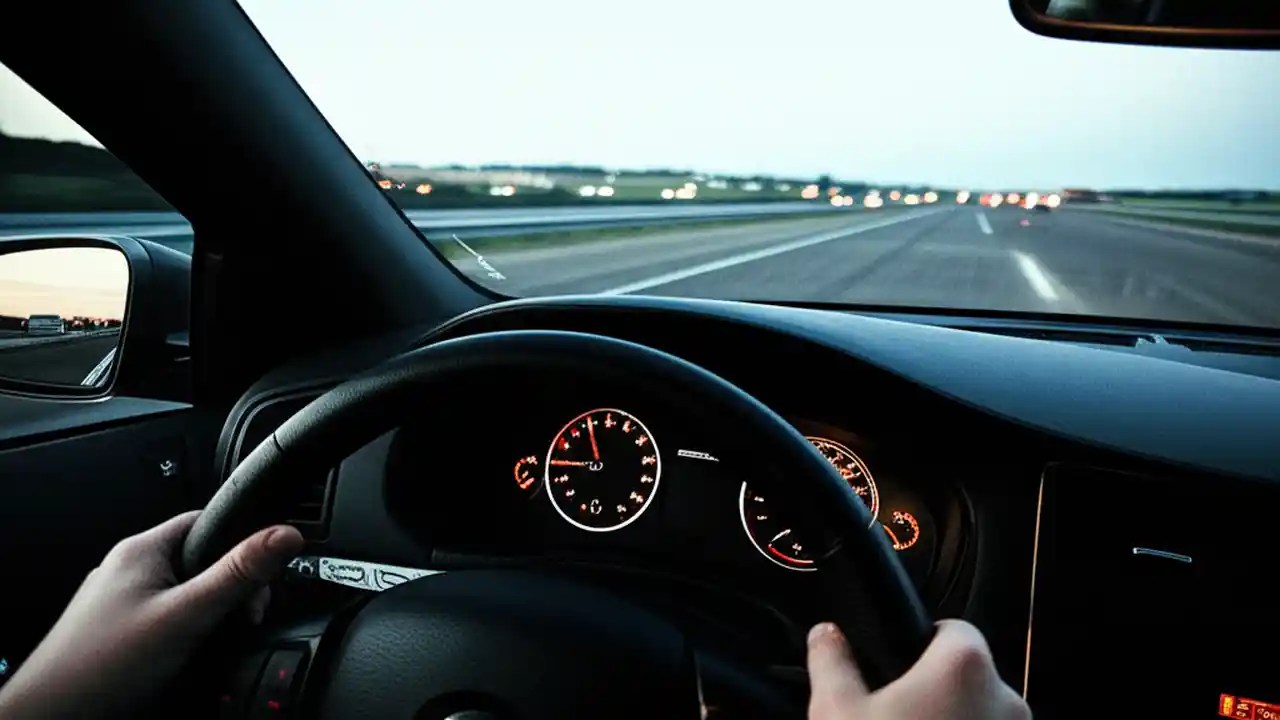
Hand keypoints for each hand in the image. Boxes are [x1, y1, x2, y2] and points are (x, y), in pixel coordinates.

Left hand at [0, 511, 303, 719]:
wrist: (52, 717)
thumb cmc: (103, 667)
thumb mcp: (187, 615)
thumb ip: (238, 574)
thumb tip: (285, 534)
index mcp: (142, 550)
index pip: (209, 521)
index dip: (244, 543)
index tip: (264, 578)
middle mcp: (129, 569)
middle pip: (201, 561)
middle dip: (230, 589)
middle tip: (243, 619)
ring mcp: (121, 602)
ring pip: (186, 593)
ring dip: (209, 615)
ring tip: (211, 642)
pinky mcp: (118, 631)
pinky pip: (167, 618)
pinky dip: (186, 633)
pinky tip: (187, 655)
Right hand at [807, 620, 1029, 719]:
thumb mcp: (837, 713)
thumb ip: (831, 661)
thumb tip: (826, 635)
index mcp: (963, 666)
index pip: (954, 629)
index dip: (923, 641)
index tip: (898, 664)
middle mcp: (1005, 700)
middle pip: (968, 677)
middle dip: (935, 692)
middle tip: (894, 716)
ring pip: (980, 717)